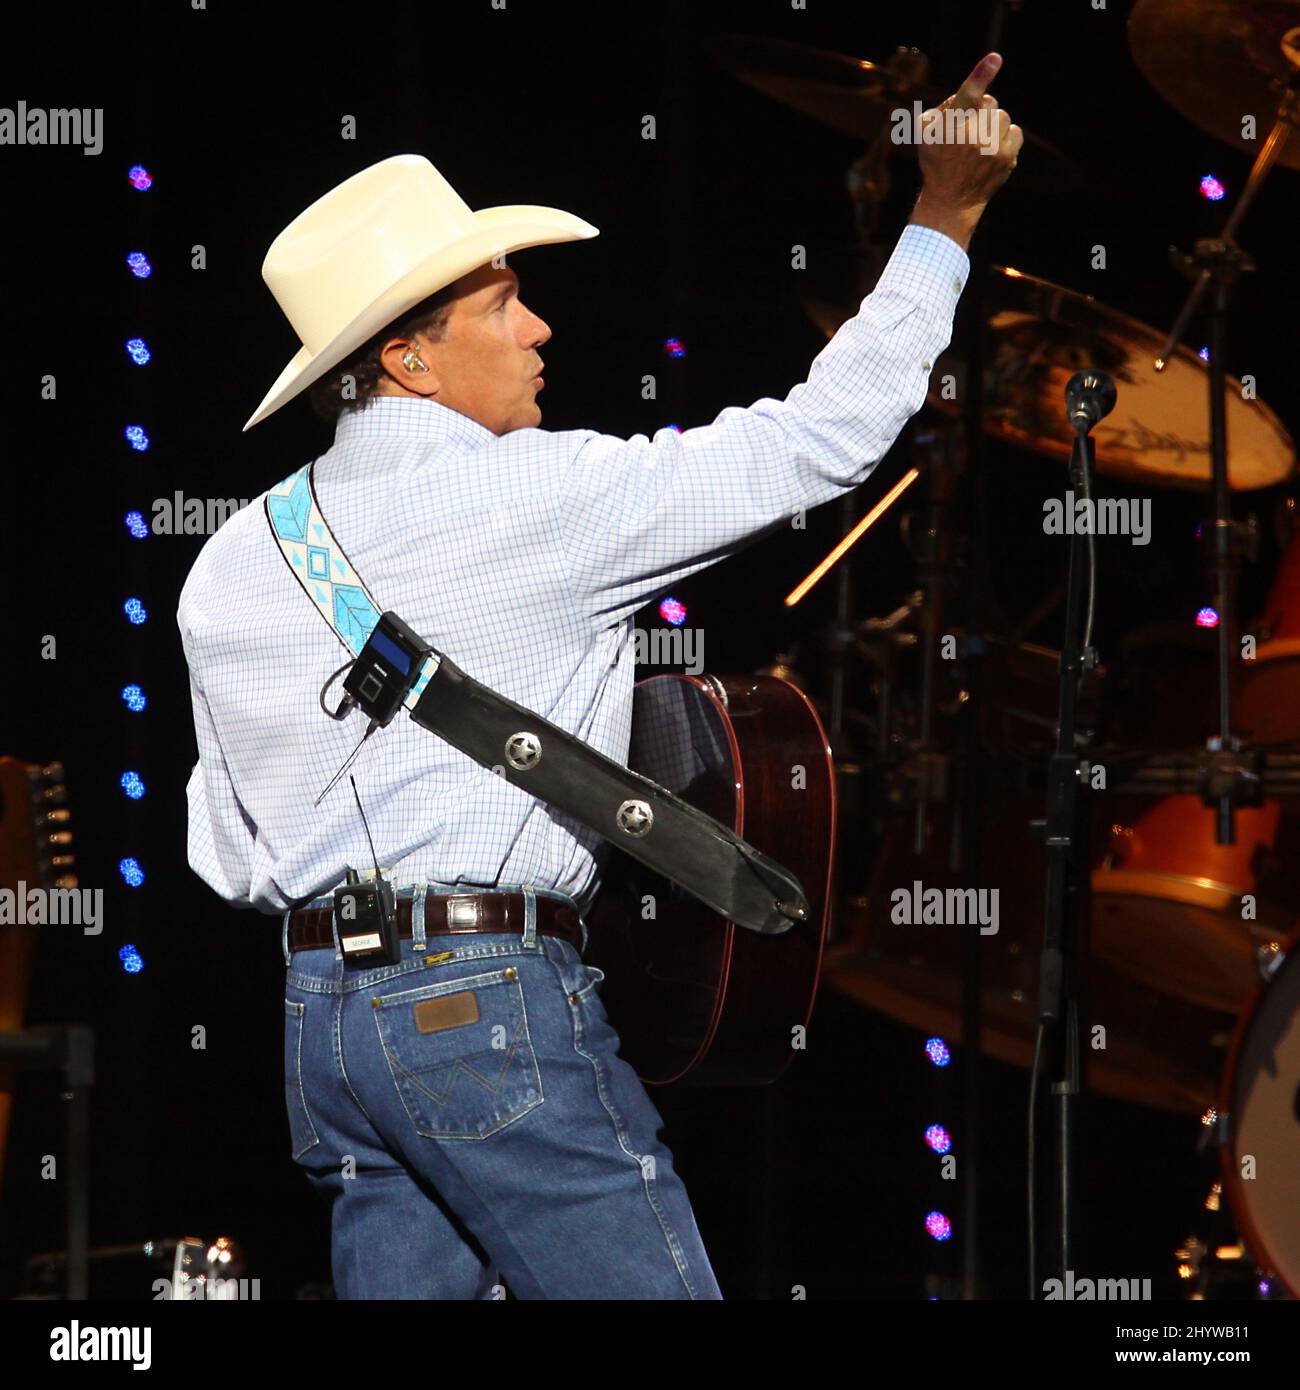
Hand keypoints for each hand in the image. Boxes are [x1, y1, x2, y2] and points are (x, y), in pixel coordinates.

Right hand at [910, 53, 1022, 248]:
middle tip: (968, 130)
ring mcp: (992, 150)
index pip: (968, 96)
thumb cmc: (936, 161)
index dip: (981, 75)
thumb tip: (966, 95)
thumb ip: (941, 109)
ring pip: (1003, 117)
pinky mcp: (1007, 159)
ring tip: (979, 143)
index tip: (994, 58)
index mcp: (949, 129)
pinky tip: (992, 150)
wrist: (951, 201)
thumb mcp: (924, 134)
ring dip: (993, 124)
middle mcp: (972, 138)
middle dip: (981, 111)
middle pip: (990, 103)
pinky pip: (1015, 131)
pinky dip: (1006, 137)